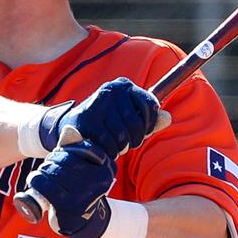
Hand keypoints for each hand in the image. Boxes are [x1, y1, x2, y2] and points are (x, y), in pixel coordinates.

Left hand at [21, 141, 118, 237]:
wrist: (82, 221)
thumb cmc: (80, 188)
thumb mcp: (84, 168)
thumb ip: (77, 148)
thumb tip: (68, 130)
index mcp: (106, 167)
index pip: (82, 148)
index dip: (65, 150)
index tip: (59, 156)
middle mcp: (100, 181)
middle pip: (67, 160)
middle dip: (52, 160)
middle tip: (46, 166)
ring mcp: (85, 195)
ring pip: (55, 172)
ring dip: (41, 171)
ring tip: (38, 175)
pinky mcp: (70, 206)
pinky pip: (47, 187)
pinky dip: (37, 182)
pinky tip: (35, 181)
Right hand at [38, 78, 168, 155]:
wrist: (70, 127)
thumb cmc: (105, 123)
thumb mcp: (128, 117)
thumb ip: (149, 119)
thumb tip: (168, 118)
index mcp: (124, 85)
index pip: (150, 105)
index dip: (150, 124)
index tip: (144, 132)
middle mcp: (111, 90)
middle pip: (137, 124)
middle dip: (134, 139)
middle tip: (126, 143)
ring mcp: (98, 104)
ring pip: (123, 136)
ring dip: (120, 147)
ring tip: (113, 145)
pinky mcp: (87, 120)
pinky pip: (109, 143)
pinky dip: (109, 151)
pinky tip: (104, 148)